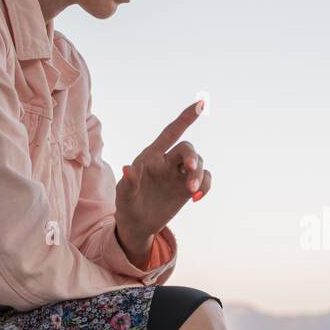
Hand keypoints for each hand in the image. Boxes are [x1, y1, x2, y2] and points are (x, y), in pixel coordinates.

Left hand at [115, 99, 212, 250]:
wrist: (138, 224)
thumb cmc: (127, 205)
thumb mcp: (124, 195)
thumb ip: (128, 182)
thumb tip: (127, 169)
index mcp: (151, 156)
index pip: (171, 132)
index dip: (185, 118)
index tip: (201, 105)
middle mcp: (168, 161)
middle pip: (187, 149)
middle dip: (192, 159)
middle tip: (191, 173)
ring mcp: (179, 174)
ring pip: (199, 164)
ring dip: (199, 176)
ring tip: (192, 193)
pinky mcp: (188, 187)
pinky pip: (205, 178)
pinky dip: (206, 185)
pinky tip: (196, 198)